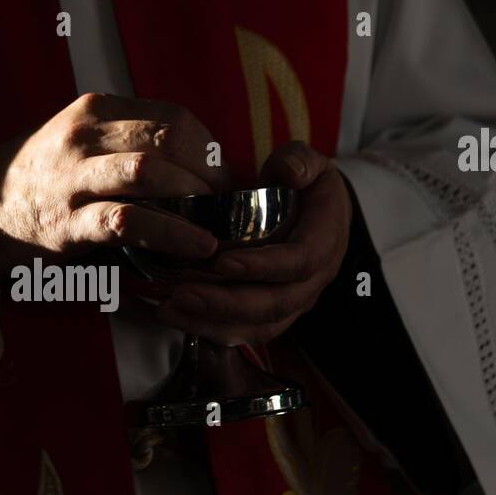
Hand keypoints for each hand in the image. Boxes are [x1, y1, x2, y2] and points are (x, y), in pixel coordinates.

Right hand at [0, 93, 229, 275]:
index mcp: (94, 111)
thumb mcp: (81, 141)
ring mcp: (73, 179)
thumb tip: (198, 163)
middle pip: (168, 139)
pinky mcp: (69, 224)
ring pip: (151, 173)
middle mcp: (83, 136)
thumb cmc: (42, 179)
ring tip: (216, 223)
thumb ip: (129, 142)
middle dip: (209, 172)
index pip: (172, 117)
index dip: (208, 148)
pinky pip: (131, 222)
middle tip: (225, 202)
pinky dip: (173, 234)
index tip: (221, 175)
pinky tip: (196, 246)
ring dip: (195, 198)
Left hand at [155, 141, 351, 345]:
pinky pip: (246, 333)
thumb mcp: (309, 164)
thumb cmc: (308, 187)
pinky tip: (176, 317)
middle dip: (226, 303)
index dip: (262, 266)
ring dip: (212, 323)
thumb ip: (298, 161)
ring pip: (258, 326)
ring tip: (170, 308)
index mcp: (324, 242)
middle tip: (183, 293)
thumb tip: (287, 171)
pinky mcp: (273, 315)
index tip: (222, 261)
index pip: (298, 262)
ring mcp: (294, 303)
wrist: (319, 216)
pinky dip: (210, 331)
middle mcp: (312, 281)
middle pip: (274, 305)